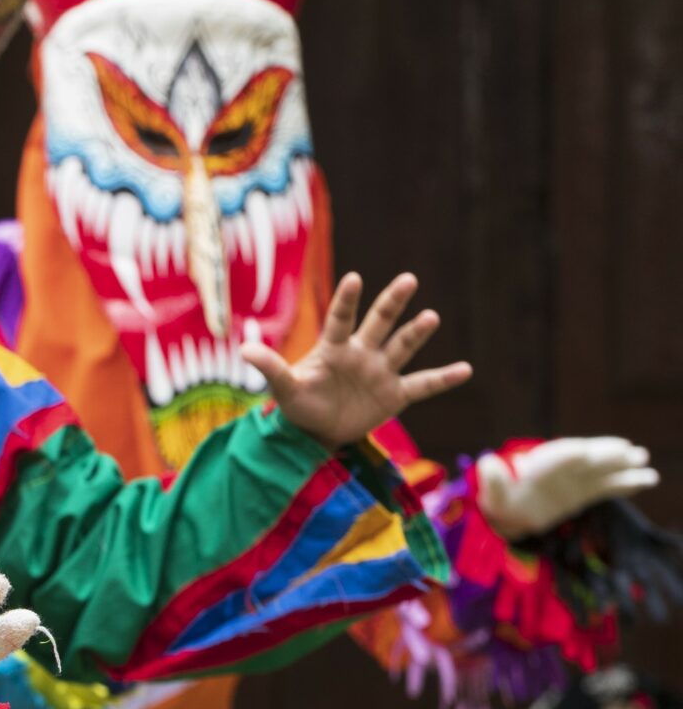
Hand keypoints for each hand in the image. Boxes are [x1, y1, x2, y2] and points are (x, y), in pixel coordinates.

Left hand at [242, 273, 472, 450]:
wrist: (317, 431)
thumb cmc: (299, 404)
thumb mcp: (283, 388)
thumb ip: (269, 367)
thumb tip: (242, 347)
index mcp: (333, 348)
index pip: (340, 319)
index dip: (347, 300)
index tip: (354, 278)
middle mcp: (361, 353)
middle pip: (379, 322)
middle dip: (392, 302)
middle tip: (408, 279)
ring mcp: (381, 372)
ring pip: (403, 347)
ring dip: (416, 333)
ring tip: (431, 317)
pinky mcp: (395, 395)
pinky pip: (423, 385)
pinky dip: (444, 378)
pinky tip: (466, 369)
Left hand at [478, 437, 658, 539]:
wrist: (506, 514)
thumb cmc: (499, 503)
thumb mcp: (492, 494)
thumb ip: (493, 480)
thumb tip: (489, 463)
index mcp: (536, 468)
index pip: (554, 458)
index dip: (567, 455)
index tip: (583, 452)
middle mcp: (558, 472)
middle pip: (585, 460)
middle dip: (604, 455)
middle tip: (629, 451)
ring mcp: (574, 483)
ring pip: (601, 472)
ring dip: (622, 468)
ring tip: (645, 463)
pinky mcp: (583, 495)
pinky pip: (606, 488)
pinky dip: (625, 484)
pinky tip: (645, 480)